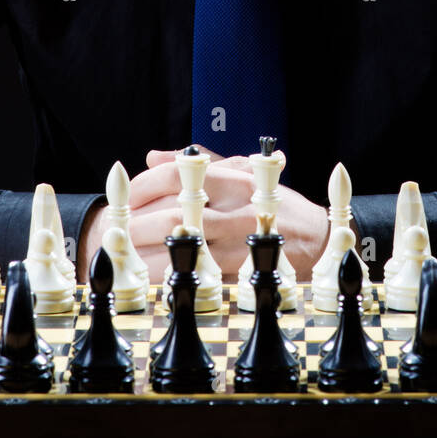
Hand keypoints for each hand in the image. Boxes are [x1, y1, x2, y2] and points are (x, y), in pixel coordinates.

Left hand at [79, 147, 329, 283]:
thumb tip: (153, 155)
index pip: (178, 174)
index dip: (144, 186)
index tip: (124, 198)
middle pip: (177, 213)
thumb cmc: (277, 201)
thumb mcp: (243, 170)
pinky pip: (206, 276)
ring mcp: (242, 241)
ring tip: (126, 259)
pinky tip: (158, 281)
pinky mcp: (246, 270)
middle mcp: (237, 207)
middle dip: (139, 224)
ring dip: (152, 255)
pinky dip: (179, 279)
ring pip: (188, 248)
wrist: (321, 237)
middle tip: (115, 234)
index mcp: (233, 178)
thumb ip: (198, 162)